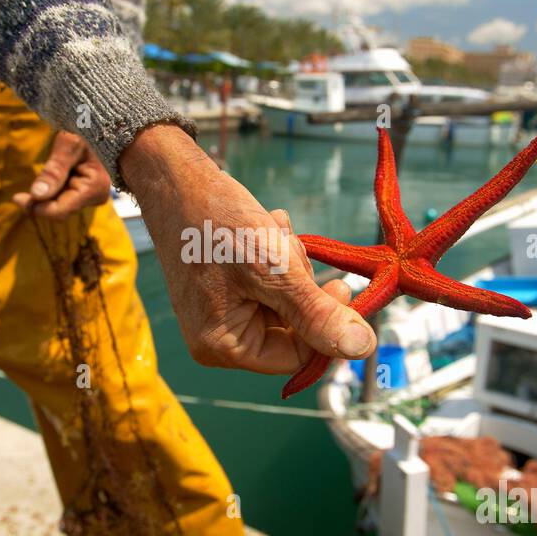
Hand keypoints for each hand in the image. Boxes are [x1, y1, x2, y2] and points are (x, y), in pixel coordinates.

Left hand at [14, 129, 111, 218]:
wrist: (97, 121)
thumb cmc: (85, 127)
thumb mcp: (67, 144)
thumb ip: (53, 171)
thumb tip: (37, 195)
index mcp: (95, 187)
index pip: (60, 211)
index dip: (37, 208)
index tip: (16, 198)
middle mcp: (96, 197)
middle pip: (60, 211)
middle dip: (40, 202)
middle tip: (19, 195)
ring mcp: (93, 196)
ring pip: (60, 206)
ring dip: (45, 196)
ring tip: (41, 177)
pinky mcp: (87, 193)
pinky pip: (64, 199)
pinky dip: (51, 192)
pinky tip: (47, 181)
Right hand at [119, 124, 375, 373]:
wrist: (174, 179)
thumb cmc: (216, 222)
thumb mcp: (274, 269)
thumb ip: (317, 314)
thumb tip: (361, 348)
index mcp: (224, 347)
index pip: (296, 356)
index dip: (324, 322)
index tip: (341, 284)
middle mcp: (218, 339)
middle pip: (290, 327)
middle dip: (299, 284)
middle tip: (288, 247)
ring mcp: (219, 313)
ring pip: (284, 300)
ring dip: (289, 263)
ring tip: (271, 230)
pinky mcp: (223, 289)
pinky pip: (267, 282)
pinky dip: (275, 253)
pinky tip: (264, 226)